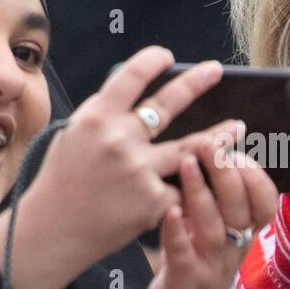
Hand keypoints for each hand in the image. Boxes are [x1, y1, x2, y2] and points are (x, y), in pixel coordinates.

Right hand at [0, 46, 239, 288]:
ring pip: (191, 147)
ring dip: (218, 136)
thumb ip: (103, 117)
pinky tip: (203, 184)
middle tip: (215, 70)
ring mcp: (139, 171)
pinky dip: (189, 186)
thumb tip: (134, 96)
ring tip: (237, 127)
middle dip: (196, 83)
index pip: (131, 77)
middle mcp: (118, 140)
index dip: (152, 61)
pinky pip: (180, 187)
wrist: (51, 232)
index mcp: (95, 118)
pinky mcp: (153, 202)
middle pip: (168, 103)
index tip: (167, 56)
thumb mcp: (72, 137)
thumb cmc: (59, 183)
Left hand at [134, 137, 277, 288]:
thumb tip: (219, 145)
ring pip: (214, 226)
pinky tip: (168, 209)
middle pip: (240, 206)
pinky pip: (183, 253)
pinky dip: (176, 230)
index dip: (254, 173)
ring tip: (186, 161)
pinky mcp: (184, 282)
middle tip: (210, 141)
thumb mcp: (218, 233)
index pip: (265, 200)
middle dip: (227, 171)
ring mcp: (210, 266)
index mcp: (244, 233)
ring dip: (201, 192)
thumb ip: (220, 198)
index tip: (235, 146)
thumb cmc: (199, 267)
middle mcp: (233, 248)